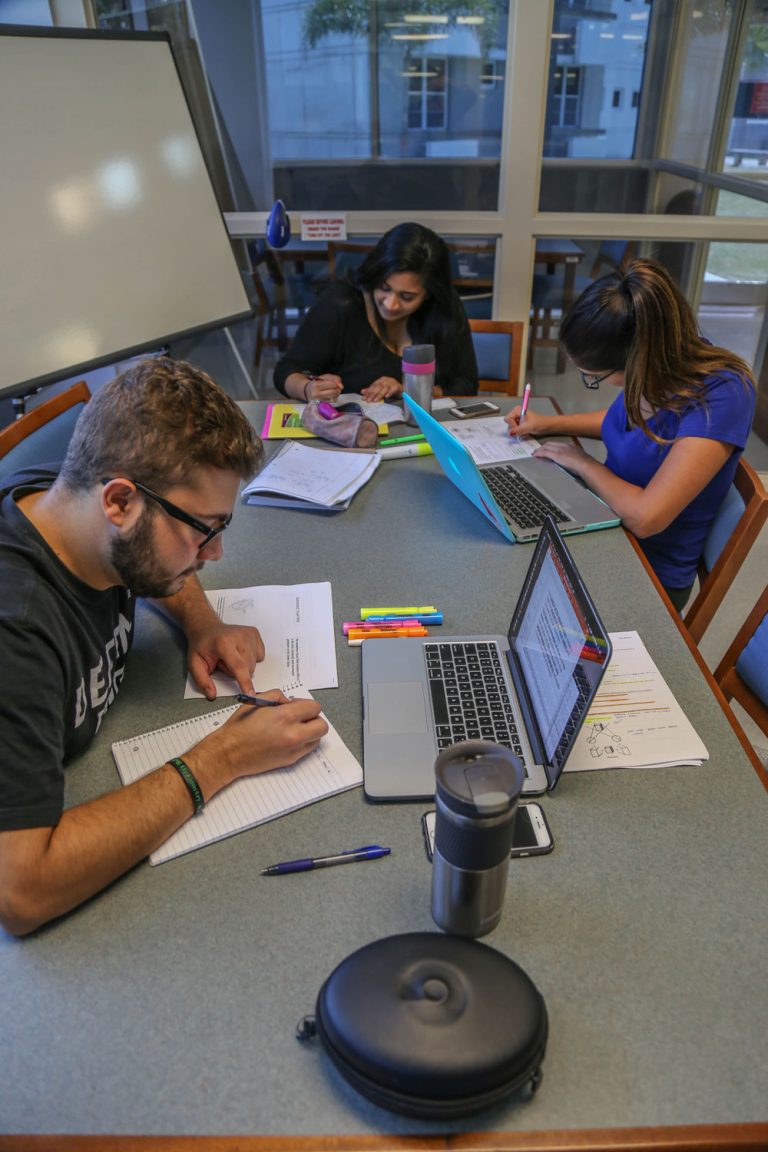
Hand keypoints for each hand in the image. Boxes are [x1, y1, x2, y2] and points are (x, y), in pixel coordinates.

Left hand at [186, 621, 264, 699]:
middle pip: (247, 668)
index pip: (238, 666)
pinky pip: (259, 655)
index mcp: (223, 643)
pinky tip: (240, 652)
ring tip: (231, 657)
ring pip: (254, 663)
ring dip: (243, 665)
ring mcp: (248, 634)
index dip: (245, 681)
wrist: (206, 628)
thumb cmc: (202, 645)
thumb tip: (211, 694)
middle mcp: (238, 636)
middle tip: (223, 662)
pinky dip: (251, 658)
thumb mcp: (195, 664)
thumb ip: (202, 681)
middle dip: (236, 672)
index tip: (250, 693)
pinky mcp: (254, 633)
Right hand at [194, 692, 328, 780]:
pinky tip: (289, 738)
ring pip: (317, 739)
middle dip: (313, 719)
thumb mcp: (258, 701)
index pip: (314, 708)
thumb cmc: (240, 726)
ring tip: (295, 728)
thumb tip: (291, 702)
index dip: (306, 705)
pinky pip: (308, 749)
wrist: (230, 752)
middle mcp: (294, 734)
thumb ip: (279, 696)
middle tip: (301, 717)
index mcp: (285, 716)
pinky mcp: (291, 760)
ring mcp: (294, 749)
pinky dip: (304, 742)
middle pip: (322, 726)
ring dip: (310, 731)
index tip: (297, 706)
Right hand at [305, 374, 342, 401]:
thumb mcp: (324, 377)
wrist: (307, 390)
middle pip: (334, 392)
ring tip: (332, 391)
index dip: (335, 383)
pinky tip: (330, 396)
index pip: (332, 384)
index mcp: (316, 385)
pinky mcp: (321, 405)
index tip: (333, 383)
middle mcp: (316, 394)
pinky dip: (334, 398)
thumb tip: (341, 386)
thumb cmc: (317, 382)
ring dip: (336, 394)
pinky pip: (332, 402)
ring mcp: (319, 401)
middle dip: (336, 389)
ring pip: (334, 398)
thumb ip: (335, 378)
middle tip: (334, 388)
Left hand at [361, 376, 402, 401]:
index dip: (368, 392)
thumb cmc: (389, 389)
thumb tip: (362, 391)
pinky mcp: (397, 386)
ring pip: (385, 388)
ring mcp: (392, 382)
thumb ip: (371, 390)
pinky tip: (386, 397)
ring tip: (375, 400)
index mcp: (380, 380)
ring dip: (379, 394)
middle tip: (369, 401)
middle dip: (372, 394)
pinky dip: (390, 392)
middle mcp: (385, 380)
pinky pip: (393, 389)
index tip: (364, 398)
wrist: (401, 388)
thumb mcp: (380, 389)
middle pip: (378, 386)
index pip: (373, 386)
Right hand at [505, 406, 549, 437]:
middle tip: (523, 429)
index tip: (520, 427)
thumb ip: (518, 430)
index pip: (508, 419)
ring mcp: (518, 419)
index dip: (513, 425)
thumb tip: (510, 433)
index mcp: (517, 410)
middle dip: (515, 428)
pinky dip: (518, 432)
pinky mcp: (520, 424)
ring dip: (517, 431)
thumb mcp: (529, 427)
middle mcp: (516, 414)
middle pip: (508, 423)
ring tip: (525, 430)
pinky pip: (514, 430)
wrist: (546, 426)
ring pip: (511, 428)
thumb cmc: (540, 423)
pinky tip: (524, 432)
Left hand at [532, 439, 592, 477]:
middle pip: (550, 443)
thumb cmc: (586, 465)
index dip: (550, 446)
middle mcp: (565, 445)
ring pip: (546, 446)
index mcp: (571, 446)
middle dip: (543, 447)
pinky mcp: (557, 455)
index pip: (557, 444)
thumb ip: (577, 458)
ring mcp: (560, 449)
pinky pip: (544, 452)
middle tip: (538, 450)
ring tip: (535, 453)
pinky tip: (535, 455)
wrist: (587, 465)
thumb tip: (575, 463)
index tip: (546, 448)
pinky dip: (539, 453)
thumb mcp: (581, 459)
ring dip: (539, 450)